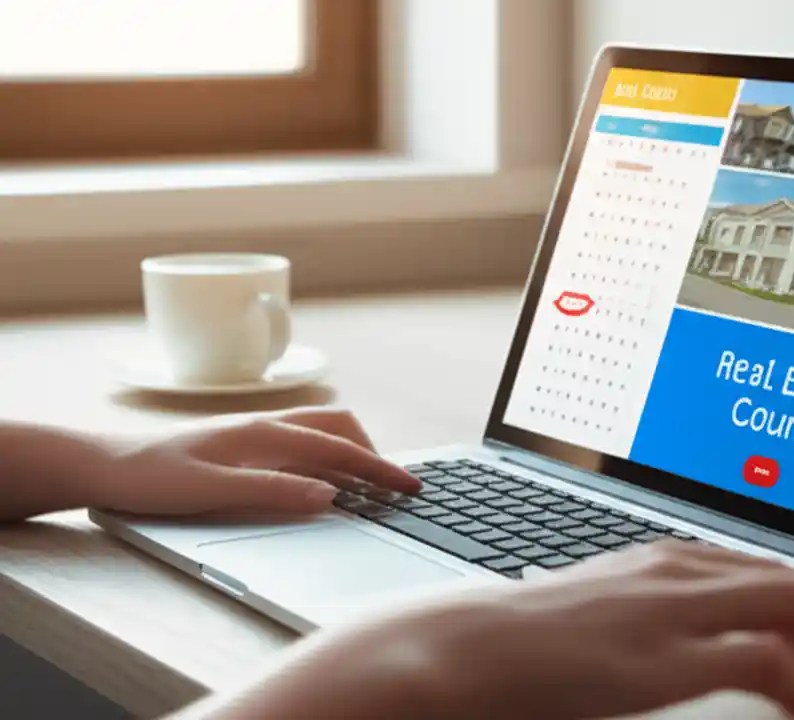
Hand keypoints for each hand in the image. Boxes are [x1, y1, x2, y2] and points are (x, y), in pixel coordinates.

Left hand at [92, 407, 418, 515]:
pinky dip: (328, 457)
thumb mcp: (211, 491)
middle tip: (395, 487)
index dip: (379, 468)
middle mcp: (265, 425)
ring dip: (352, 451)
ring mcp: (255, 432)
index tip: (410, 487)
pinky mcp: (244, 443)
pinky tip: (325, 480)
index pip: (339, 447)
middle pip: (340, 426)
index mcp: (264, 433)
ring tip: (369, 484)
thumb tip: (330, 495)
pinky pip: (303, 442)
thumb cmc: (150, 478)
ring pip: (322, 431)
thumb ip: (272, 490)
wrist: (103, 466)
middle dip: (374, 453)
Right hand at [182, 542, 793, 719]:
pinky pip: (770, 664)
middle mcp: (671, 569)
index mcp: (651, 559)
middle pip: (787, 580)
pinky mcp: (668, 654)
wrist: (454, 651)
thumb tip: (652, 647)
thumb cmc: (504, 643)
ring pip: (793, 608)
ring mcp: (673, 606)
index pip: (752, 566)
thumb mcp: (580, 618)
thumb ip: (627, 619)